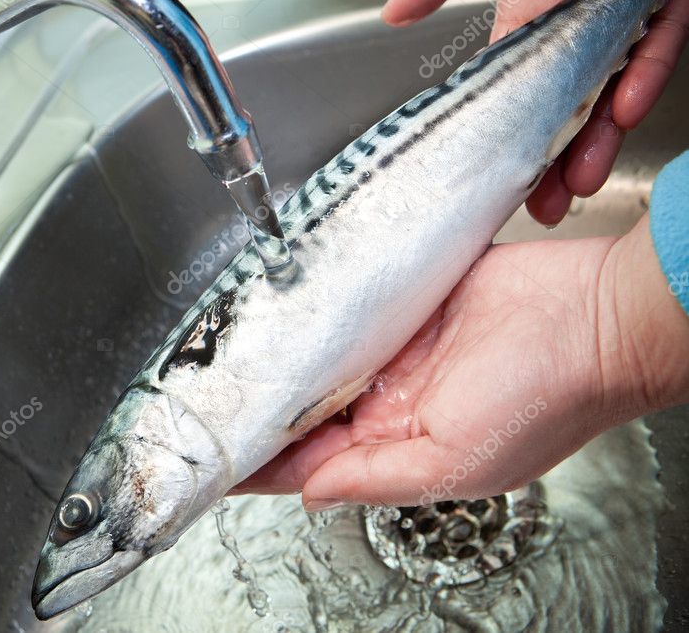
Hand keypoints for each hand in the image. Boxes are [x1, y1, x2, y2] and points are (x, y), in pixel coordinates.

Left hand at [234, 216, 688, 506]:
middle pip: (303, 407)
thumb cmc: (547, 397)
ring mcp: (392, 348)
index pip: (306, 460)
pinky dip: (314, 309)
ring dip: (280, 357)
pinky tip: (276, 305)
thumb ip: (375, 477)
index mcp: (397, 444)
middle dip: (257, 406)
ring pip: (317, 356)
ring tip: (222, 353)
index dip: (257, 461)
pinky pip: (345, 307)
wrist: (597, 317)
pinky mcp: (401, 301)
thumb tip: (308, 496)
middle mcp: (387, 399)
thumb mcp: (457, 461)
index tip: (207, 458)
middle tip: (199, 397)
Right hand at [381, 0, 688, 225]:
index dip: (505, 130)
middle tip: (538, 206)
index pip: (514, 78)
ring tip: (574, 181)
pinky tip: (620, 111)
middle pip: (566, 97)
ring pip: (615, 81)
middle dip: (552, 157)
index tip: (496, 177)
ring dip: (596, 134)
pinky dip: (643, 73)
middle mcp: (581, 7)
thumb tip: (394, 14)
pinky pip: (662, 39)